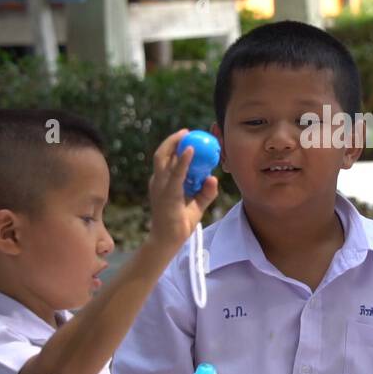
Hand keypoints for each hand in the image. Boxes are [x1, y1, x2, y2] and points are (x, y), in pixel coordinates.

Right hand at [147, 129, 218, 247]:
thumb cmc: (180, 223)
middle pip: (161, 154)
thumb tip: (214, 178)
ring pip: (163, 158)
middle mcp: (159, 182)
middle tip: (186, 132)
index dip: (175, 146)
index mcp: (163, 183)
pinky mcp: (167, 194)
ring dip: (175, 144)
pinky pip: (176, 174)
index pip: (167, 160)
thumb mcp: (197, 204)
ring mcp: (160, 187)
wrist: (168, 241)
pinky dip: (183, 161)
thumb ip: (206, 192)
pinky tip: (191, 151)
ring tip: (186, 135)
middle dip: (172, 140)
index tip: (187, 137)